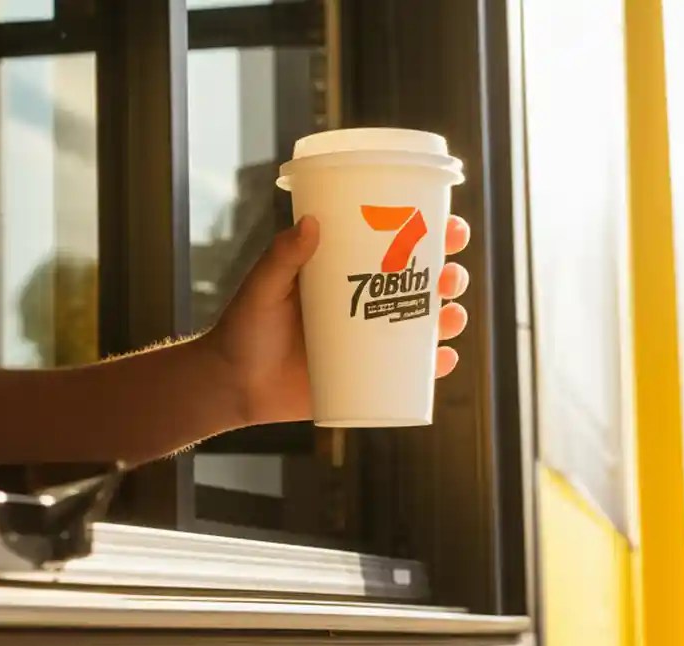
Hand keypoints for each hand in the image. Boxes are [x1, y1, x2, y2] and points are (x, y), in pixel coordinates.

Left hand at [202, 214, 471, 425]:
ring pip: (425, 327)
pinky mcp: (367, 379)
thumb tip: (310, 222)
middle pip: (422, 284)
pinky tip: (445, 359)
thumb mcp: (262, 289)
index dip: (431, 234)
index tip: (450, 226)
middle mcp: (367, 304)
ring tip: (452, 316)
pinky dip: (433, 367)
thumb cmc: (244, 330)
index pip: (397, 245)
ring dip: (450, 318)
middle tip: (451, 276)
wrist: (231, 386)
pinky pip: (410, 374)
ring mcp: (369, 343)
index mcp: (348, 273)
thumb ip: (282, 258)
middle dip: (450, 276)